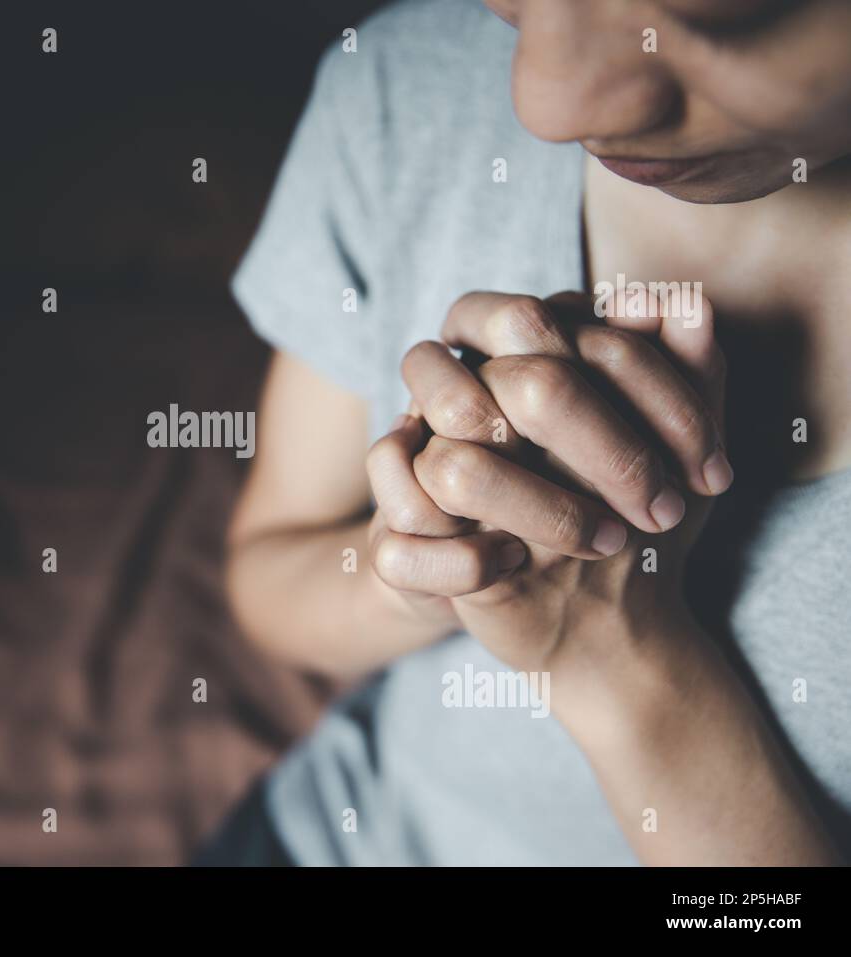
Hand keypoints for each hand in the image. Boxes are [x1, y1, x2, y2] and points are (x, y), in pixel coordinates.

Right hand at [396, 291, 728, 716]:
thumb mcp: (668, 445)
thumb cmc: (622, 512)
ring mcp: (420, 470)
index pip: (583, 335)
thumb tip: (684, 305)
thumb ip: (683, 366)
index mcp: (518, 359)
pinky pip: (407, 544)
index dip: (658, 393)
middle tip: (663, 509)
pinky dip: (472, 561)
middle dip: (614, 454)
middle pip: (532, 388)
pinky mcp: (396, 541)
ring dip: (548, 512)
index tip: (711, 466)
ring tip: (605, 541)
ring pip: (456, 468)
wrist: (576, 612)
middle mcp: (459, 402)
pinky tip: (516, 564)